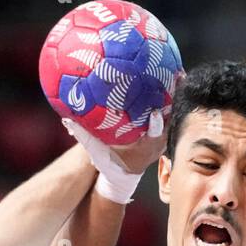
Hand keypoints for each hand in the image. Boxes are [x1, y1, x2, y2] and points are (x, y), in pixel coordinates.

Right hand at [63, 76, 181, 202]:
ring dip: (175, 93)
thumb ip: (84, 136)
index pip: (154, 136)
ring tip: (178, 70)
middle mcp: (158, 142)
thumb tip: (68, 119)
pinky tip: (168, 73)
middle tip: (177, 76)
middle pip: (171, 118)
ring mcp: (163, 136)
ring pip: (173, 112)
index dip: (156, 125)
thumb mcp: (95, 153)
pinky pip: (169, 110)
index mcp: (145, 149)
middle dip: (174, 99)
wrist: (123, 174)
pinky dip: (170, 95)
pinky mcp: (163, 130)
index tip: (155, 113)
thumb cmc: (109, 163)